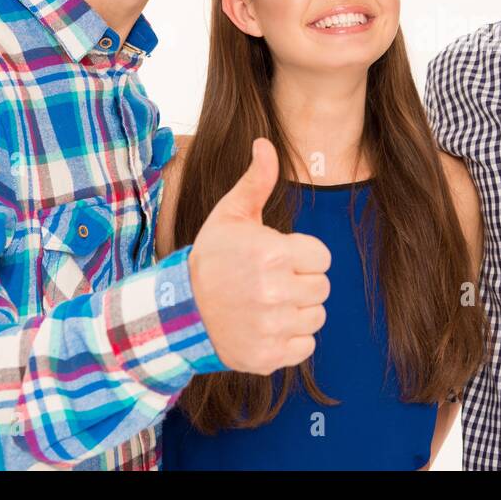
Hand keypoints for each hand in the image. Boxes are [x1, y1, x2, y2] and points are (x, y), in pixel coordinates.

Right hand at [188, 137, 330, 373]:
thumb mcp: (231, 216)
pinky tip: (267, 327)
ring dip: (298, 311)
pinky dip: (292, 340)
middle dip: (301, 282)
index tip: (280, 258)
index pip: (322, 258)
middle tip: (272, 282)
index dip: (303, 256)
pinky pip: (306, 347)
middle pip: (322, 288)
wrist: (178, 311)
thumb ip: (257, 180)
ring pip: (316, 317)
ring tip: (268, 304)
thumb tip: (264, 143)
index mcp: (273, 254)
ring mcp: (271, 327)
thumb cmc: (212, 258)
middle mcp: (275, 292)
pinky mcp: (268, 356)